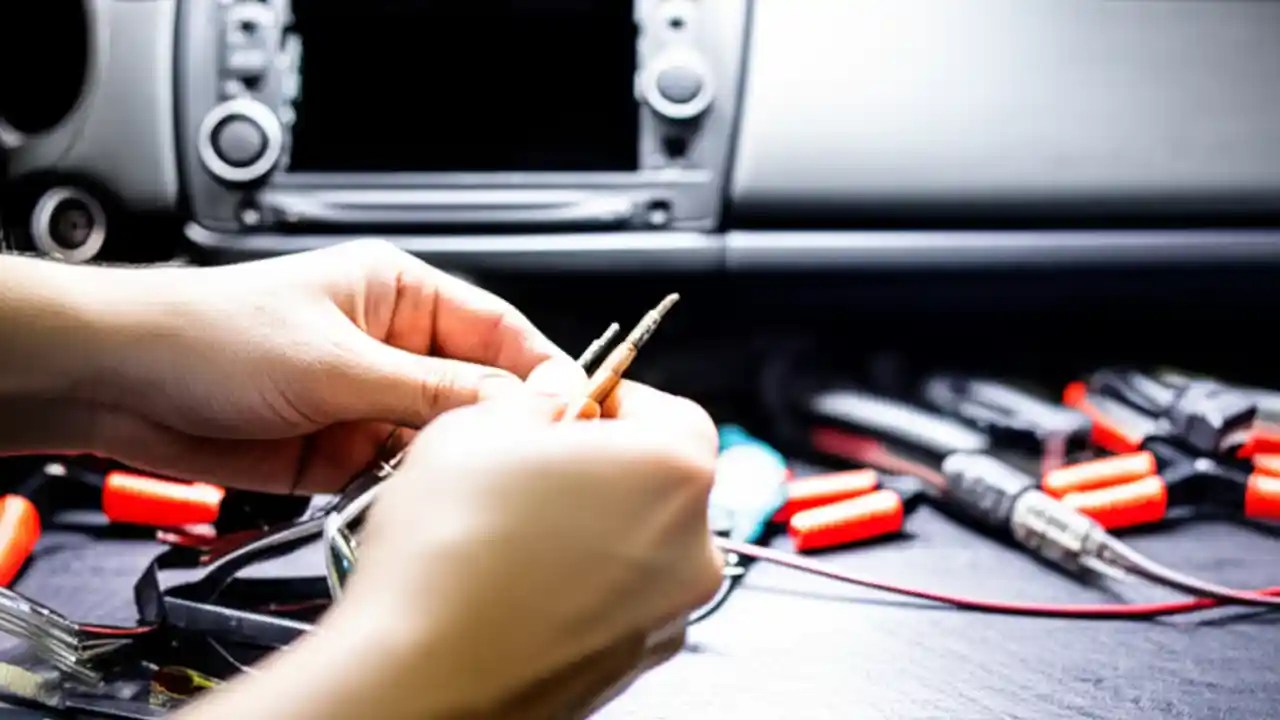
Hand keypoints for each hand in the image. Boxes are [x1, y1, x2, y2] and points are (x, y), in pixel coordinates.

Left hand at [62, 240, 584, 491]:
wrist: (123, 384)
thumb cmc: (212, 334)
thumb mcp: (337, 361)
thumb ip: (432, 390)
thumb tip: (517, 401)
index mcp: (402, 295)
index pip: (500, 332)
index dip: (543, 371)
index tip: (576, 411)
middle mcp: (394, 348)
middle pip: (480, 392)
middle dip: (500, 427)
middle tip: (525, 462)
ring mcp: (370, 403)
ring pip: (443, 443)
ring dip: (449, 464)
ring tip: (456, 481)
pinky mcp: (342, 453)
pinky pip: (399, 478)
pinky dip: (407, 493)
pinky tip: (409, 500)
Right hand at [177, 381, 721, 719]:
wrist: (417, 681)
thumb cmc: (448, 559)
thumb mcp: (477, 426)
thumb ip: (538, 397)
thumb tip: (555, 395)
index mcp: (673, 470)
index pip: (670, 410)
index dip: (611, 401)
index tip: (569, 405)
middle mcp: (690, 548)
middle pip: (657, 481)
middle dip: (598, 466)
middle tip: (527, 465)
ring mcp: (666, 614)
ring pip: (635, 543)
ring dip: (585, 526)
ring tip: (507, 528)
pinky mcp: (631, 662)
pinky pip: (613, 599)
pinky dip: (576, 583)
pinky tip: (512, 579)